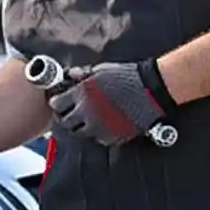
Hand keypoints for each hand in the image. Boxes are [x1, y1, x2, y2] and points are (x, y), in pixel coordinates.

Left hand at [48, 59, 177, 145]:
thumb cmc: (127, 76)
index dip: (57, 103)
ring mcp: (100, 127)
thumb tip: (71, 75)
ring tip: (87, 119)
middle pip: (66, 122)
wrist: (151, 90)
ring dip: (81, 126)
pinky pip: (98, 138)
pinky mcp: (112, 136)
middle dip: (66, 117)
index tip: (60, 102)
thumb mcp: (102, 70)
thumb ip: (83, 75)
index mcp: (83, 94)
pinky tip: (103, 124)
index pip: (57, 104)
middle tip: (71, 113)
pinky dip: (98, 133)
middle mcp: (88, 113)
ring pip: (81, 133)